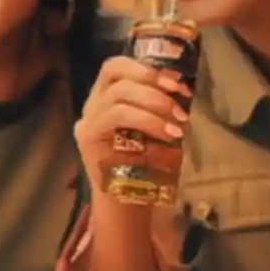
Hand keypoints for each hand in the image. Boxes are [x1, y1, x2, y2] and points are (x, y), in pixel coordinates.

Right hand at [74, 56, 191, 196]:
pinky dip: (147, 121)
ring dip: (154, 104)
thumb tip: (181, 86)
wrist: (129, 203)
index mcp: (106, 98)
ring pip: (118, 94)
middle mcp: (92, 105)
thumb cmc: (147, 165)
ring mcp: (87, 120)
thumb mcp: (158, 129)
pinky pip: (116, 116)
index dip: (147, 67)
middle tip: (181, 98)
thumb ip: (162, 107)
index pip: (116, 66)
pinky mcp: (87, 137)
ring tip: (179, 123)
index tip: (178, 82)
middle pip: (114, 73)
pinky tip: (168, 135)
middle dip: (153, 82)